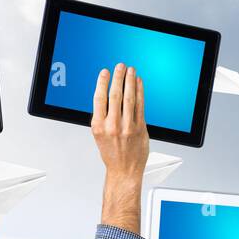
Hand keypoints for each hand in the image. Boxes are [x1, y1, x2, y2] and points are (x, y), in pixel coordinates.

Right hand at [92, 64, 148, 232]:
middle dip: (118, 78)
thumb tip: (106, 96)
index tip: (105, 73)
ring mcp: (127, 127)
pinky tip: (139, 84)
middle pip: (115, 95)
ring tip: (131, 71)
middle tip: (120, 67)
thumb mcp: (98, 135)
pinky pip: (140, 106)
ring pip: (129, 98)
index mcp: (98, 126)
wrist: (124, 171)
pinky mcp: (140, 129)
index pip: (99, 99)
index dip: (102, 83)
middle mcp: (112, 126)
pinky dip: (140, 92)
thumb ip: (102, 116)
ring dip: (130, 82)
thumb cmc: (111, 154)